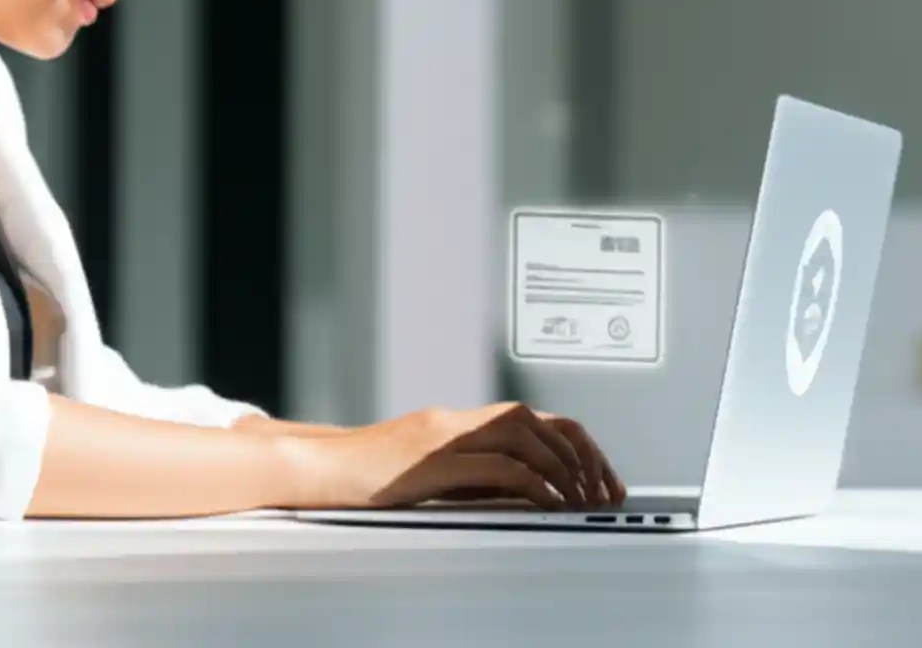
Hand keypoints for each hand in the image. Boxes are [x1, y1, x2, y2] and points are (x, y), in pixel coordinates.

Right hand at [300, 402, 625, 509]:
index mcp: (459, 423)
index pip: (534, 419)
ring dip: (563, 467)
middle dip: (582, 456)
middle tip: (602, 490)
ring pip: (524, 435)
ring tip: (581, 497)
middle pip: (538, 421)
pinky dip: (532, 483)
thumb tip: (527, 495)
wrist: (318, 471)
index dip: (575, 444)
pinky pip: (497, 466)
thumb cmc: (368, 478)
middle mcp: (457, 421)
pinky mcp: (432, 461)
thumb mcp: (430, 475)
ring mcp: (444, 437)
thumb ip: (474, 476)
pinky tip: (548, 502)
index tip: (599, 476)